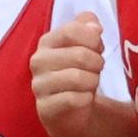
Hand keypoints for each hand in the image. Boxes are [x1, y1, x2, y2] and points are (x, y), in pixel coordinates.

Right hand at [32, 13, 106, 136]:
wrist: (70, 110)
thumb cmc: (78, 72)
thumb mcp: (86, 46)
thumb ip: (88, 28)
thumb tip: (94, 26)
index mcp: (47, 41)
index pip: (72, 30)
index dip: (93, 39)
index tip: (98, 48)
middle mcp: (39, 61)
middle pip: (79, 55)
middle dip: (97, 63)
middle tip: (97, 69)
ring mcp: (39, 85)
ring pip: (77, 78)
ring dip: (93, 81)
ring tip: (92, 83)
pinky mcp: (45, 108)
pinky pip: (74, 99)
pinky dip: (86, 98)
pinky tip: (85, 98)